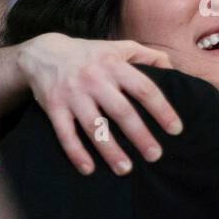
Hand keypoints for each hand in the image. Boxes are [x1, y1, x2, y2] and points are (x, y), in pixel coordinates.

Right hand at [15, 33, 180, 175]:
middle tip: (155, 156)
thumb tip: (173, 69)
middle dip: (140, 136)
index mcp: (114, 65)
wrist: (43, 54)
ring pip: (94, 127)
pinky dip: (76, 153)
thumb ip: (147, 56)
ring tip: (126, 170)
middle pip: (121, 111)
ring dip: (110, 150)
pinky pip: (65, 134)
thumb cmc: (90, 55)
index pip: (144, 89)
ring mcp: (73, 94)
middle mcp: (94, 79)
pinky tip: (89, 169)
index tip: (175, 129)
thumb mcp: (119, 48)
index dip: (162, 110)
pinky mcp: (54, 107)